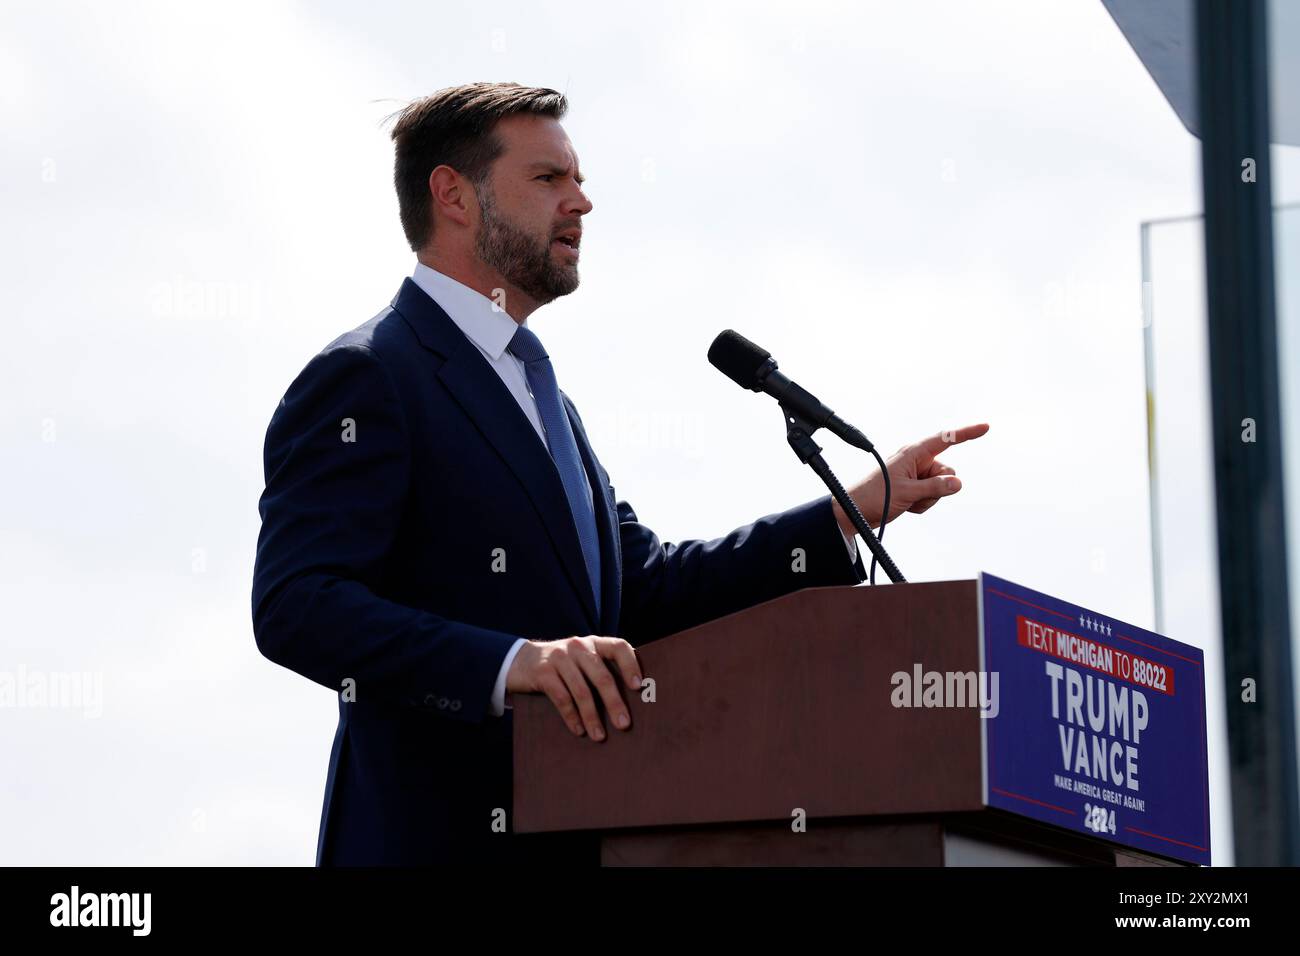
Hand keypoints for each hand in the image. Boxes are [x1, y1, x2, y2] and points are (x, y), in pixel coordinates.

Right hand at [505, 636, 641, 740]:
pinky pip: (561, 698)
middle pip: (601, 676)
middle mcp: (578, 646)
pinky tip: (579, 731)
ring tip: (600, 736)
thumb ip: (600, 670)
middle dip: (614, 703)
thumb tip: (631, 702)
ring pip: (581, 690)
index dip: (631, 665)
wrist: (520, 660)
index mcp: (594, 642)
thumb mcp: (581, 660)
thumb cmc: (562, 666)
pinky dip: (572, 717)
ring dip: (592, 717)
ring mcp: (559, 657)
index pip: (618, 647)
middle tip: (624, 724)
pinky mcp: (543, 672)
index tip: (638, 687)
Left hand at [832, 423, 989, 534]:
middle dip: (937, 488)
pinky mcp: (914, 488)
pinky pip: (932, 497)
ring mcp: (916, 475)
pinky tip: (905, 505)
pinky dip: (922, 504)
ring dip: (928, 499)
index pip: (945, 440)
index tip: (986, 427)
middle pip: (947, 473)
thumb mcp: (907, 493)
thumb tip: (958, 483)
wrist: (854, 512)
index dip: (967, 433)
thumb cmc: (874, 497)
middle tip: (913, 494)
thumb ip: (934, 487)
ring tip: (906, 500)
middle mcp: (916, 461)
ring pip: (941, 487)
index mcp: (913, 453)